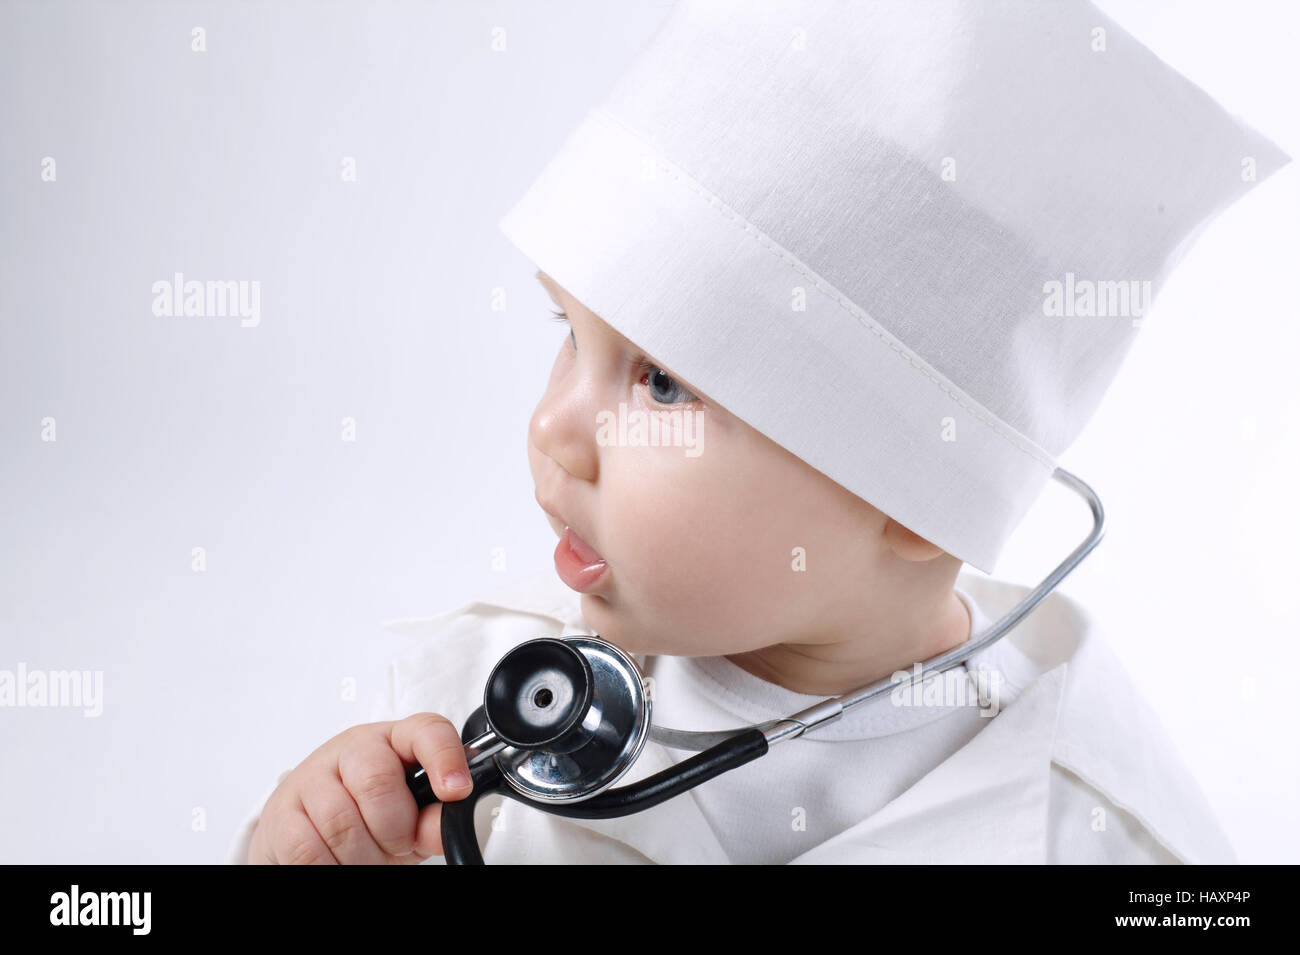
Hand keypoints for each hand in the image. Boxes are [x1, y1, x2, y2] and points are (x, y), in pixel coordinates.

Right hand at [246, 713, 472, 863]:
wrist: (309, 828)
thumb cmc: (369, 815)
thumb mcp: (411, 816)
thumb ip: (430, 819)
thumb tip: (441, 827)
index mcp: (395, 740)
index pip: (426, 731)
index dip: (444, 757)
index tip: (456, 790)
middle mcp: (353, 748)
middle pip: (378, 781)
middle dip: (394, 829)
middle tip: (395, 844)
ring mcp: (313, 776)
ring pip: (341, 819)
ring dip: (362, 855)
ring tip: (367, 856)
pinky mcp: (282, 811)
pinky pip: (308, 847)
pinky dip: (330, 867)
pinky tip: (339, 861)